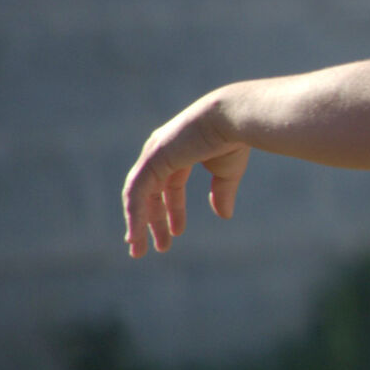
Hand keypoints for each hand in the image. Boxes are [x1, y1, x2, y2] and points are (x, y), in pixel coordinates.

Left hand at [122, 94, 249, 258]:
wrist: (233, 119)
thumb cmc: (233, 139)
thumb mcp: (227, 172)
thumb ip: (221, 193)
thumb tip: (223, 215)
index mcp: (177, 154)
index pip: (167, 187)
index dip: (172, 212)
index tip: (176, 234)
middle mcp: (159, 154)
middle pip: (149, 194)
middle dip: (152, 222)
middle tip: (158, 248)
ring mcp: (153, 156)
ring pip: (137, 197)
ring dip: (138, 225)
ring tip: (138, 249)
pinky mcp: (152, 161)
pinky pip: (136, 194)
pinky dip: (135, 216)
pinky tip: (137, 234)